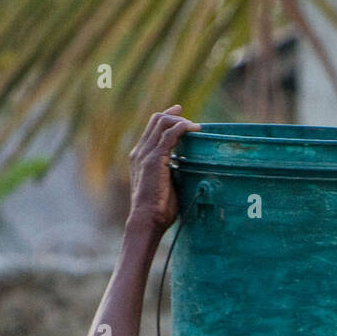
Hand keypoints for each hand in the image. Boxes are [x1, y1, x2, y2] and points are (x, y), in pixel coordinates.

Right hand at [127, 104, 200, 234]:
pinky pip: (169, 134)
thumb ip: (173, 174)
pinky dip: (183, 128)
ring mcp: (146, 153)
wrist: (146, 220)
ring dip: (180, 121)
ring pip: (162, 123)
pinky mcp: (154, 159)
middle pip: (156, 121)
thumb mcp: (166, 187)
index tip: (179, 115)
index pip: (152, 130)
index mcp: (140, 158)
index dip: (166, 119)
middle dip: (173, 115)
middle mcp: (140, 152)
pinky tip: (194, 130)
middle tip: (188, 117)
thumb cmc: (158, 211)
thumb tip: (188, 171)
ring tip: (196, 127)